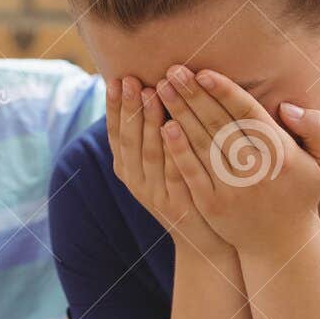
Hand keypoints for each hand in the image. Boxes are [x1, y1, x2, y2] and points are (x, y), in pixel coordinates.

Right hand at [106, 75, 234, 262]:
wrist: (205, 239)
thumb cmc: (187, 192)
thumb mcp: (162, 166)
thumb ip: (151, 136)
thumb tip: (147, 89)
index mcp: (128, 170)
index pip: (116, 134)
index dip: (114, 107)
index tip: (115, 79)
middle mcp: (137, 183)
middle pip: (129, 140)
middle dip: (130, 107)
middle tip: (131, 79)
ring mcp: (157, 195)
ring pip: (149, 153)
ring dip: (149, 121)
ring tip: (152, 93)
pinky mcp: (179, 205)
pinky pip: (174, 171)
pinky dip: (173, 148)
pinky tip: (174, 126)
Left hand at [154, 64, 319, 258]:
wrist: (281, 242)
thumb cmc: (301, 191)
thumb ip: (318, 127)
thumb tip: (287, 106)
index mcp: (281, 153)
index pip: (248, 114)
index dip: (224, 91)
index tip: (202, 72)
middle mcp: (256, 170)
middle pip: (219, 124)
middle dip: (193, 95)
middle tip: (172, 70)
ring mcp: (232, 189)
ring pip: (202, 144)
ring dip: (180, 114)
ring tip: (161, 89)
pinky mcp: (213, 205)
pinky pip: (192, 173)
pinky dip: (177, 150)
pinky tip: (164, 127)